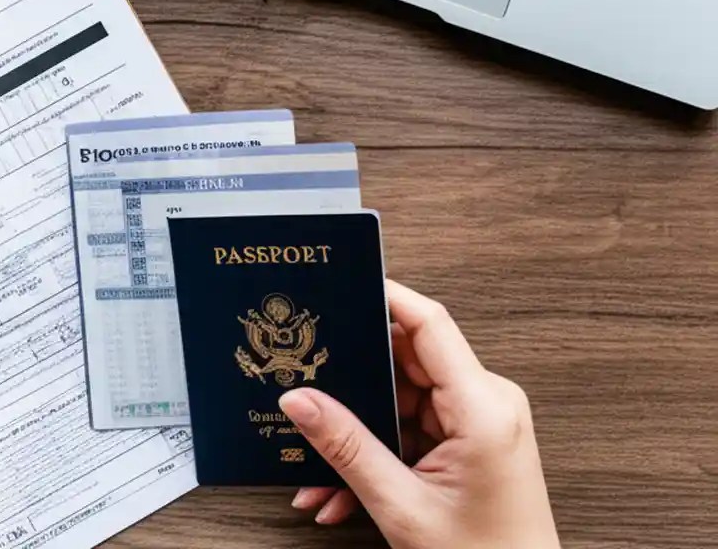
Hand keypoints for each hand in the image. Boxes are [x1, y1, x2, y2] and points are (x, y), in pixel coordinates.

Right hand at [278, 280, 559, 548]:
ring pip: (399, 402)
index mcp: (484, 407)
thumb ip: (345, 447)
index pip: (428, 324)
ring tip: (320, 474)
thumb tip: (301, 400)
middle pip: (405, 362)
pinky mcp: (467, 442)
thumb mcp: (401, 505)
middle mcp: (487, 404)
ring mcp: (477, 422)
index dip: (385, 296)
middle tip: (306, 388)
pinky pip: (408, 430)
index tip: (343, 283)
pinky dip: (374, 456)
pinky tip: (341, 491)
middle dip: (352, 387)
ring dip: (357, 435)